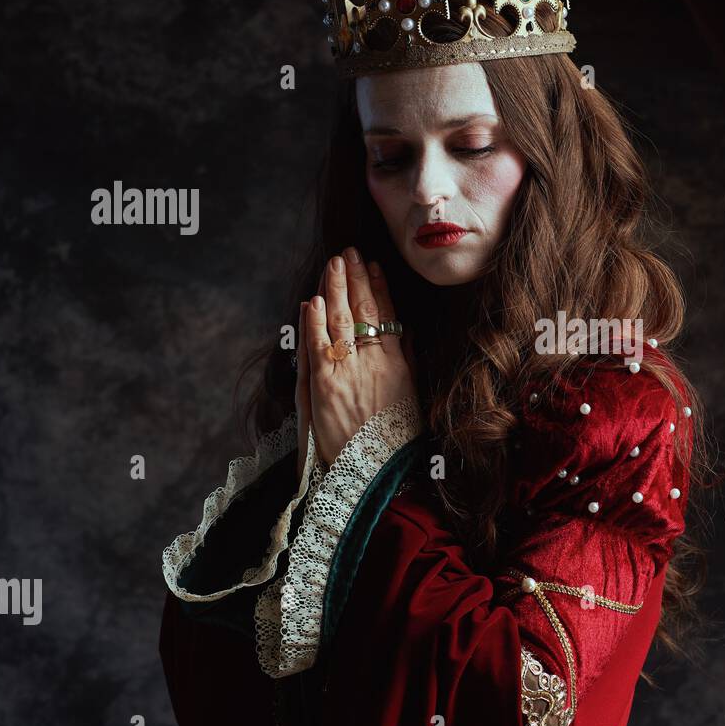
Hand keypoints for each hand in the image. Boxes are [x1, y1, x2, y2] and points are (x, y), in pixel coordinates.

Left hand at [295, 247, 418, 471]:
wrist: (374, 472)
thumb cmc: (395, 440)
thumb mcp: (413, 397)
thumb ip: (409, 362)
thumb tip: (407, 332)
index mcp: (398, 364)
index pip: (388, 315)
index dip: (380, 288)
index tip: (375, 265)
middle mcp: (374, 362)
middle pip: (364, 310)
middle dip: (355, 278)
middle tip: (349, 253)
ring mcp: (348, 372)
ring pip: (340, 321)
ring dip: (334, 289)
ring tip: (332, 264)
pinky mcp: (324, 386)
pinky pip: (318, 345)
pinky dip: (314, 321)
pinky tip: (312, 300)